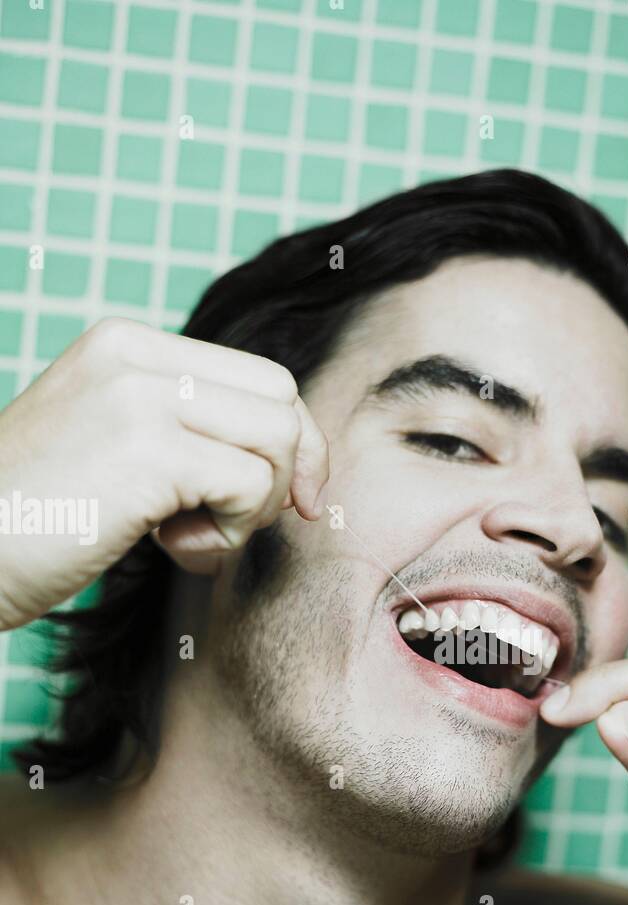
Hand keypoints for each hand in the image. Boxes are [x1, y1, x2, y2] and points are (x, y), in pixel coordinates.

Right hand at [0, 316, 329, 630]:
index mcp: (127, 345)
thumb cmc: (40, 521)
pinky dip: (227, 533)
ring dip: (251, 508)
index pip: (260, 377)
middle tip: (229, 522)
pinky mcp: (147, 452)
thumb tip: (299, 456)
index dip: (291, 443)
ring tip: (188, 536)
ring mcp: (138, 397)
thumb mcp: (115, 445)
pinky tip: (171, 547)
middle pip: (281, 400)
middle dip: (283, 472)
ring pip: (277, 440)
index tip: (284, 499)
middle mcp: (134, 356)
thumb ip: (187, 430)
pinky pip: (249, 485)